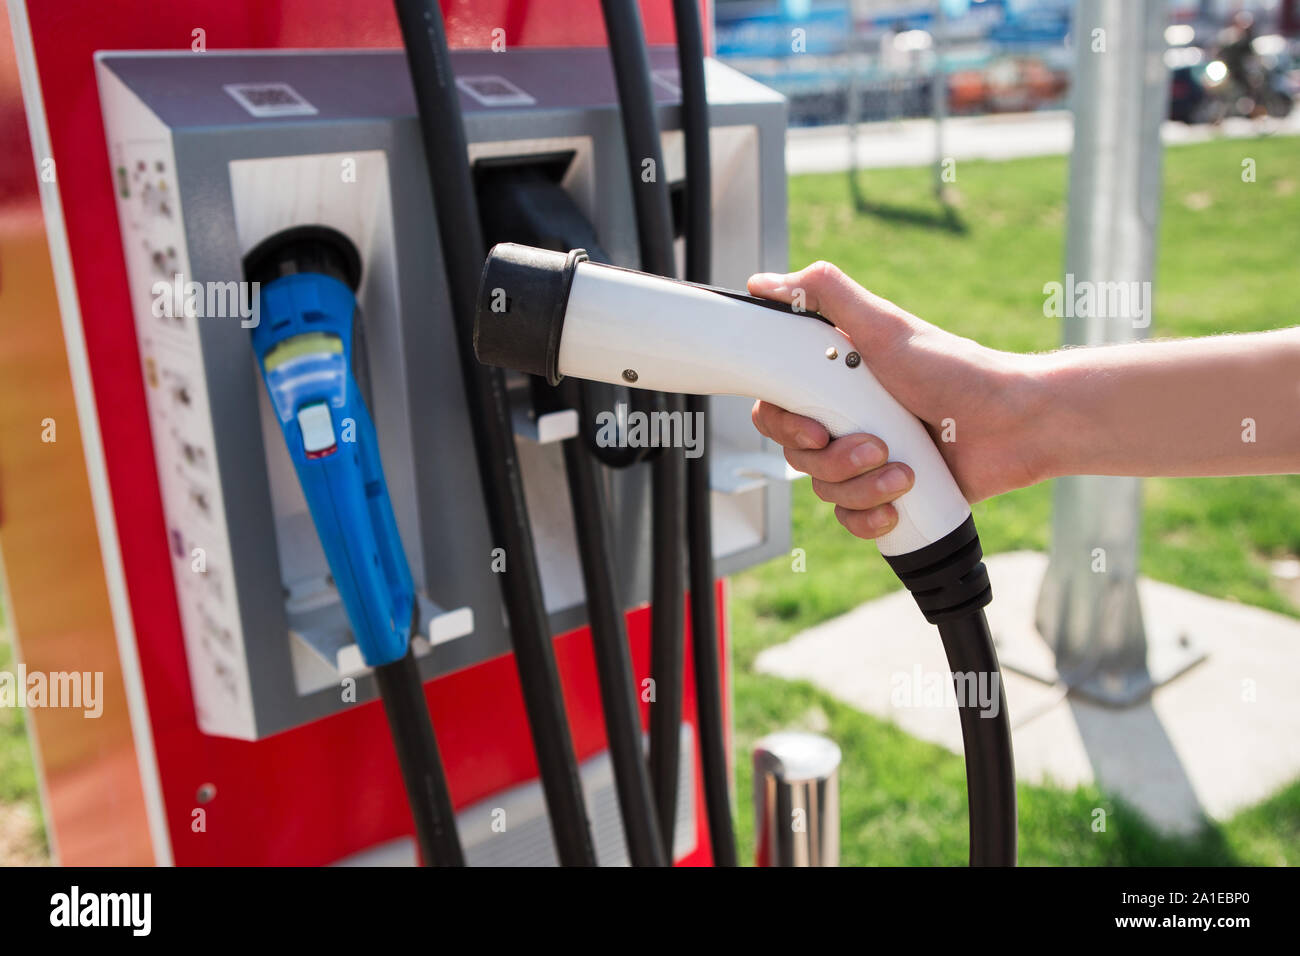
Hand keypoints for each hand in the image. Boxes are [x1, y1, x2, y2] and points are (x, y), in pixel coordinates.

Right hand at [747, 261, 1045, 540]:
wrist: (1015, 424)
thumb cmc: (955, 371)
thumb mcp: (884, 326)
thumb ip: (824, 293)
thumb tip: (764, 282)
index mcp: (833, 382)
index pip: (775, 411)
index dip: (785, 428)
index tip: (816, 430)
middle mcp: (844, 419)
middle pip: (797, 456)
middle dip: (836, 461)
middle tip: (878, 445)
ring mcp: (865, 459)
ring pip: (826, 491)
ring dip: (862, 488)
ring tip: (905, 473)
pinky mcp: (888, 492)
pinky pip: (851, 520)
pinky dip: (869, 519)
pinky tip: (897, 506)